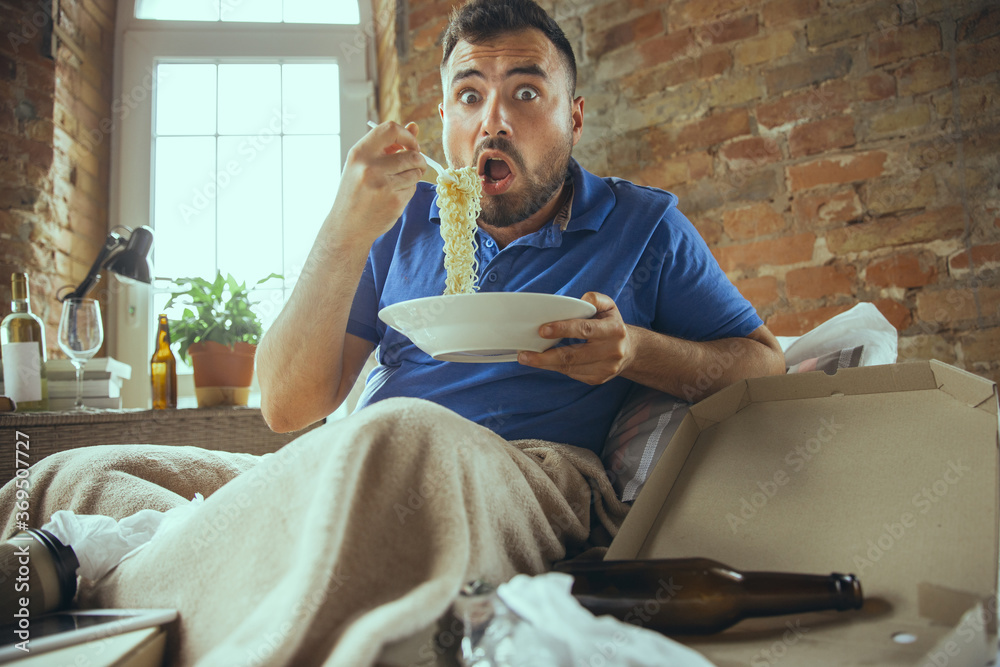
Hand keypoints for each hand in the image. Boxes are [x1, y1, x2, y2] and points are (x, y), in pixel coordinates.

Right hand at [327, 121, 427, 243]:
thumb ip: (388, 145)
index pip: (391, 129)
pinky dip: (408, 190)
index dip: (407, 135)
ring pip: (415, 172)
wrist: (347, 226)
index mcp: (359, 153)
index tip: (410, 144)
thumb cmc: (356, 191)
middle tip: (415, 165)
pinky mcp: (394, 202)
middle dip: (419, 159)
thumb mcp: (363, 164)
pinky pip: (412, 188)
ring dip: (414, 175)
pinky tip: (394, 195)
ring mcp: (383, 185)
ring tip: (400, 181)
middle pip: (411, 154)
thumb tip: (414, 126)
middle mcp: (370, 167)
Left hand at [517, 292, 635, 384]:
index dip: (562, 330)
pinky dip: (555, 368)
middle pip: (572, 356)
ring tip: (527, 358)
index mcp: (614, 330)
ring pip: (569, 368)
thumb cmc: (612, 324)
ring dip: (545, 364)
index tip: (542, 330)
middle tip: (524, 353)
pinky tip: (544, 362)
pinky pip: (571, 374)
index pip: (585, 330)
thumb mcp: (609, 306)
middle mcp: (611, 352)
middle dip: (545, 356)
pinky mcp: (597, 379)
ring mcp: (605, 369)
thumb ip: (595, 299)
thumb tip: (578, 301)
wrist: (630, 351)